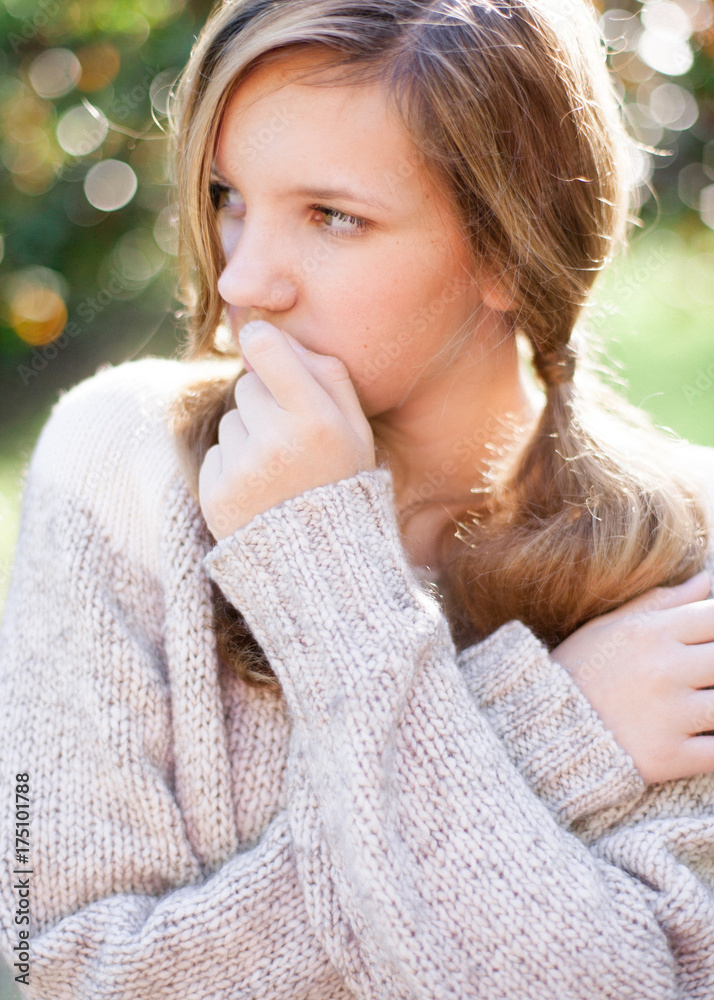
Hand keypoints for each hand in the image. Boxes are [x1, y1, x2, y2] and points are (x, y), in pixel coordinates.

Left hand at [199, 320, 375, 540]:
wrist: (324, 564)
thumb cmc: (344, 483)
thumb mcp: (357, 429)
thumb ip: (327, 373)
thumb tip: (276, 333)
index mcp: (316, 420)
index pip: (265, 348)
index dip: (262, 343)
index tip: (264, 347)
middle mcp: (276, 443)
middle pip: (246, 386)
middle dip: (265, 403)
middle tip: (292, 438)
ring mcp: (242, 471)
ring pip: (230, 421)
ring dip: (249, 437)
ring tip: (280, 471)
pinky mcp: (216, 495)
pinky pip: (216, 454)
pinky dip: (234, 467)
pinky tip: (261, 491)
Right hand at [550, 569, 713, 783]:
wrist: (534, 730)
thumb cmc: (575, 671)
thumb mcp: (609, 626)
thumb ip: (660, 603)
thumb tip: (706, 581)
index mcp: (650, 632)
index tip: (707, 642)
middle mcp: (664, 669)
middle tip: (701, 675)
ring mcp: (669, 714)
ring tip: (699, 706)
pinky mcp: (669, 757)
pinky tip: (704, 737)